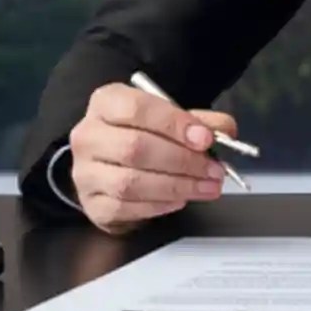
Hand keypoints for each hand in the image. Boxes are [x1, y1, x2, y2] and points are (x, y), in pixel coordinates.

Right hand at [69, 83, 238, 234]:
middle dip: (182, 160)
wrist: (115, 166)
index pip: (135, 109)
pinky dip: (160, 205)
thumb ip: (199, 122)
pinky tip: (181, 199)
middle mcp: (88, 135)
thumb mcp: (171, 119)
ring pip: (130, 182)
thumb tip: (226, 131)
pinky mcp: (92, 204)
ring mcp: (85, 172)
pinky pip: (126, 208)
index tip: (205, 139)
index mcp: (106, 103)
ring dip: (177, 186)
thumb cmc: (146, 135)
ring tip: (207, 187)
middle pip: (135, 148)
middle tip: (215, 170)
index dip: (173, 124)